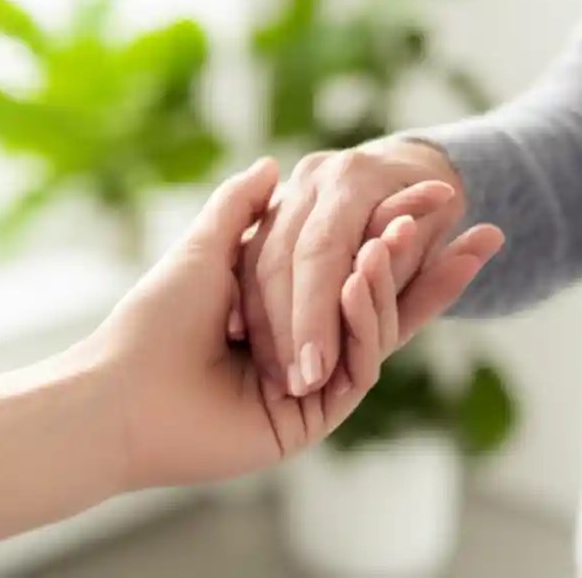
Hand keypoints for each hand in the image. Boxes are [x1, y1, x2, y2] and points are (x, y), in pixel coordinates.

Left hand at [84, 158, 410, 489]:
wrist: (125, 388)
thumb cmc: (155, 318)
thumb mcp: (206, 249)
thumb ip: (242, 209)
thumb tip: (271, 165)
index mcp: (280, 315)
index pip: (349, 269)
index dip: (389, 233)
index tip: (425, 194)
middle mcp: (303, 351)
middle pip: (377, 299)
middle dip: (420, 255)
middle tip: (456, 206)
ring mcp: (312, 386)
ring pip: (376, 328)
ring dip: (395, 275)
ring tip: (408, 226)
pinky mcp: (314, 416)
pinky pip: (360, 363)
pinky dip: (367, 314)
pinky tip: (367, 270)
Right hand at [240, 138, 504, 395]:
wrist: (410, 169)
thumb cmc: (433, 204)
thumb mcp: (437, 233)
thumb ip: (438, 255)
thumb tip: (492, 237)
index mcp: (355, 175)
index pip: (324, 251)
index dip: (316, 314)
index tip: (317, 375)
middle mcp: (314, 177)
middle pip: (280, 259)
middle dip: (286, 328)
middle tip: (292, 386)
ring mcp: (286, 190)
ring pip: (255, 261)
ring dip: (263, 321)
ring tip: (275, 376)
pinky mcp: (266, 210)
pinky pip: (245, 258)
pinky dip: (248, 301)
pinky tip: (245, 339)